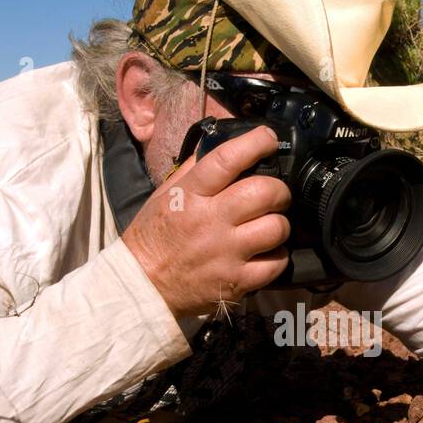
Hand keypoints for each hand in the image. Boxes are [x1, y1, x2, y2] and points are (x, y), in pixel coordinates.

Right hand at [121, 126, 290, 316]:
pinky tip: (265, 253)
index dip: (256, 143)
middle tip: (274, 195)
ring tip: (269, 226)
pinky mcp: (236, 281)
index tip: (269, 139)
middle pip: (264, 192)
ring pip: (276, 228)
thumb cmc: (154, 236)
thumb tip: (221, 144)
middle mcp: (210, 221)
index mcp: (190, 194)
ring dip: (279, 224)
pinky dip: (277, 256)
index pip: (228, 159)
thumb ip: (195, 169)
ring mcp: (226, 253)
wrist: (143, 284)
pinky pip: (276, 263)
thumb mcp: (165, 194)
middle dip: (278, 190)